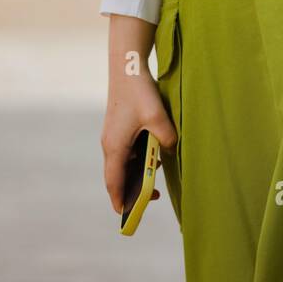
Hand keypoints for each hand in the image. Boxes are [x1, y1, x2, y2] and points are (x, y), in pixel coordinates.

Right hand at [101, 68, 177, 214]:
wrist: (127, 67)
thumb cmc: (139, 92)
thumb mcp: (157, 117)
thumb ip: (167, 138)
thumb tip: (172, 151)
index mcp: (114, 147)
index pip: (114, 182)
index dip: (121, 200)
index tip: (127, 215)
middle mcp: (109, 145)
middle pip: (117, 177)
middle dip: (131, 191)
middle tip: (150, 200)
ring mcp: (112, 137)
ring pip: (122, 165)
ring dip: (135, 176)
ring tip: (154, 184)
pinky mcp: (118, 129)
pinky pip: (126, 153)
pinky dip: (136, 162)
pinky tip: (153, 158)